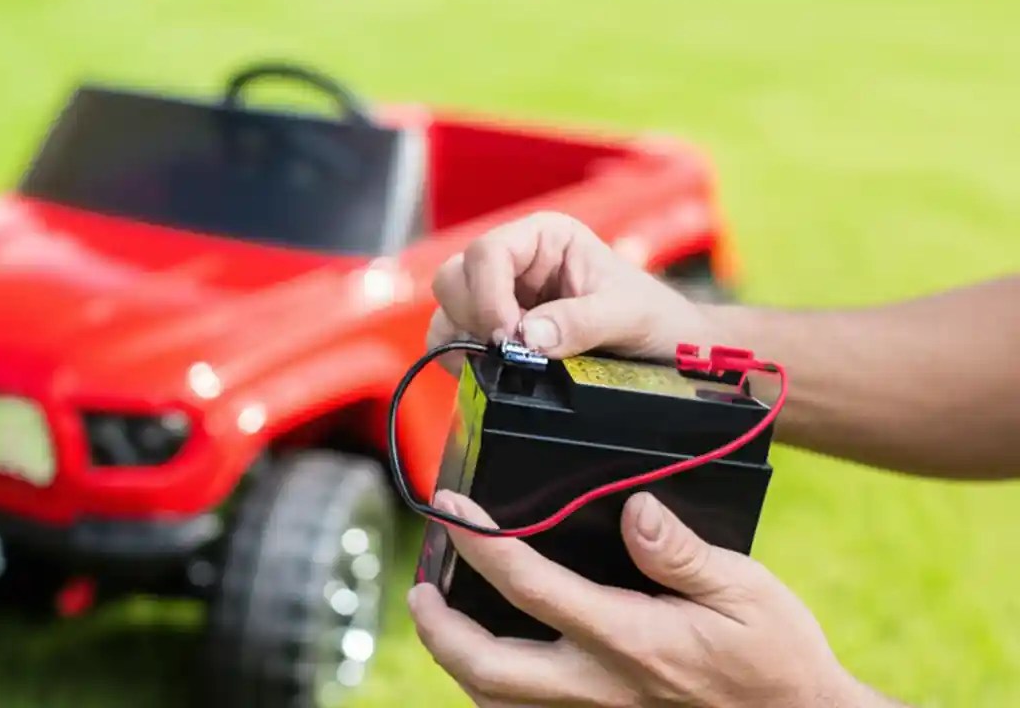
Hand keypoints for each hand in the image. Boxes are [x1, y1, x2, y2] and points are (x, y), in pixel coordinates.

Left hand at [408, 491, 867, 707]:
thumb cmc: (778, 660)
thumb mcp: (748, 591)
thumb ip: (682, 552)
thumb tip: (633, 510)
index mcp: (631, 640)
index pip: (530, 587)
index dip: (479, 543)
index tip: (450, 510)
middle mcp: (601, 688)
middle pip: (486, 665)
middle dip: (437, 626)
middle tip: (419, 587)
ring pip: (496, 702)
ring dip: (457, 662)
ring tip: (442, 620)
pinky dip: (493, 692)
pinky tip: (494, 663)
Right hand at [427, 211, 724, 362]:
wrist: (671, 353)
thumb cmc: (658, 319)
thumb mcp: (629, 314)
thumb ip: (581, 321)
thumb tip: (527, 336)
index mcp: (544, 238)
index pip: (487, 252)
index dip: (487, 295)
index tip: (508, 336)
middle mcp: (515, 264)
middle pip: (454, 278)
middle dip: (474, 318)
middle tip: (510, 351)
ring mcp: (501, 300)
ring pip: (448, 311)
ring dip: (464, 342)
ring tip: (505, 364)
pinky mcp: (495, 335)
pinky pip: (454, 343)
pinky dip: (463, 361)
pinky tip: (496, 373)